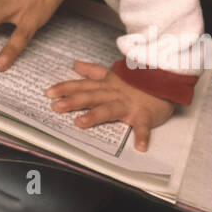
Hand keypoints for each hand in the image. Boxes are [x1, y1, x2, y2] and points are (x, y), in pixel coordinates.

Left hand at [45, 60, 175, 151]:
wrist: (164, 80)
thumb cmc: (136, 81)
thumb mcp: (113, 73)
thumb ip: (93, 71)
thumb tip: (74, 65)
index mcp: (106, 86)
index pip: (82, 86)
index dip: (65, 88)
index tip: (48, 93)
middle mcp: (114, 94)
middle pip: (90, 97)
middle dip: (72, 101)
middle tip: (56, 107)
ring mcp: (128, 104)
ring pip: (109, 110)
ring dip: (95, 116)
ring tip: (80, 123)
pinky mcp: (144, 115)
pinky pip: (143, 126)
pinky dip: (142, 136)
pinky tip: (139, 147)